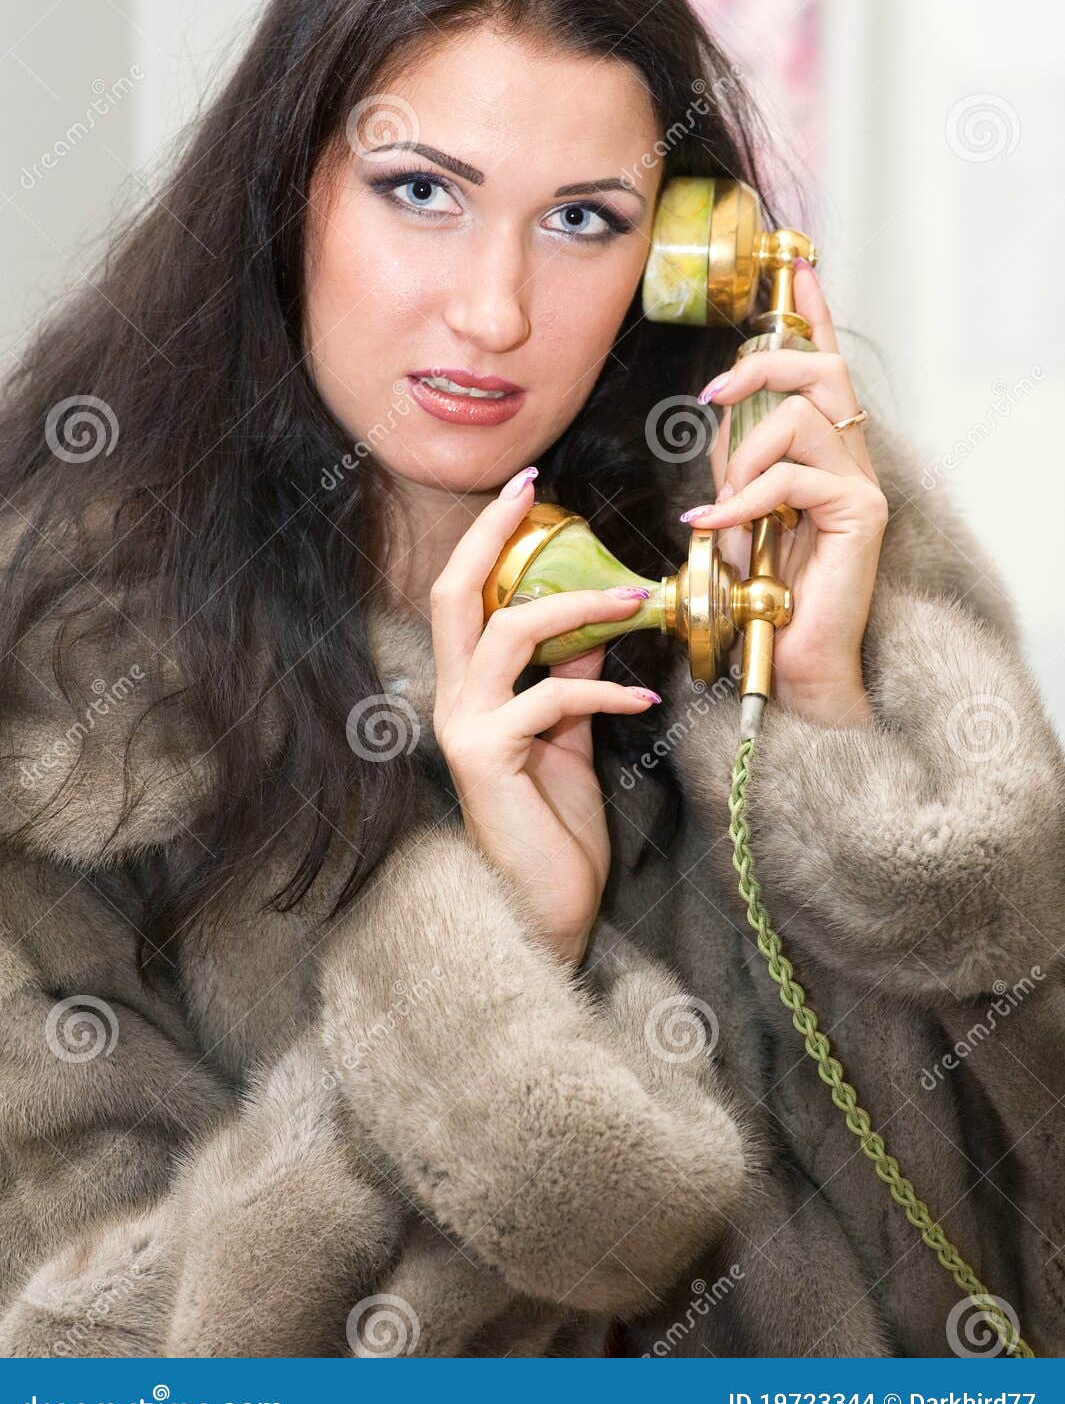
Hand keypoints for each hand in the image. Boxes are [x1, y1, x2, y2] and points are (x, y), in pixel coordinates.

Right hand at [429, 466, 662, 965]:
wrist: (544, 911)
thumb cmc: (552, 830)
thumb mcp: (567, 739)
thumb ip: (571, 681)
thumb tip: (595, 627)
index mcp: (468, 691)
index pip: (462, 597)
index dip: (487, 541)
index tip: (526, 492)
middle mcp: (454, 702)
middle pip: (456, 594)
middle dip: (493, 536)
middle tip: (534, 492)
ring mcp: (466, 730)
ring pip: (507, 634)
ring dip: (574, 606)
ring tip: (631, 601)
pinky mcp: (489, 761)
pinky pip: (549, 701)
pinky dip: (603, 694)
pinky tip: (642, 704)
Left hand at [680, 261, 888, 726]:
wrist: (791, 661)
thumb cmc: (764, 593)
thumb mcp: (737, 511)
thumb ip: (735, 460)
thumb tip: (720, 415)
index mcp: (823, 450)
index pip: (825, 365)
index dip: (814, 315)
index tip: (800, 268)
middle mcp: (850, 458)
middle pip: (822, 368)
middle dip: (761, 365)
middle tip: (716, 396)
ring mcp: (860, 485)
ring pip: (801, 419)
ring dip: (743, 460)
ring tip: (725, 511)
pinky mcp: (860, 515)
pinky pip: (792, 478)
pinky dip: (742, 501)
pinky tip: (718, 529)